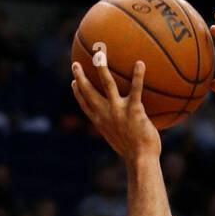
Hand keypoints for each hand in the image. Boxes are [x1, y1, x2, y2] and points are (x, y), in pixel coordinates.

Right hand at [71, 46, 160, 161]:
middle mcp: (106, 114)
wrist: (141, 161)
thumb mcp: (122, 144)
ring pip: (107, 84)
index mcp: (101, 123)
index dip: (78, 94)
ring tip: (99, 54)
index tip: (73, 84)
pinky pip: (136, 89)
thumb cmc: (136, 156)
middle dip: (80, 77)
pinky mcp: (133, 110)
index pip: (86, 106)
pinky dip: (138, 76)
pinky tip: (140, 63)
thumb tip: (128, 132)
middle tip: (75, 64)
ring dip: (101, 68)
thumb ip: (121, 133)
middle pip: (89, 92)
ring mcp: (118, 111)